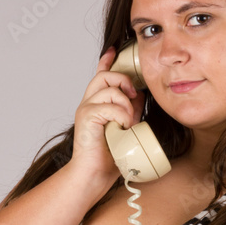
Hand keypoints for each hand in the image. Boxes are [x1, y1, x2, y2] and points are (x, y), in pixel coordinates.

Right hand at [70, 46, 145, 182]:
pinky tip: (123, 128)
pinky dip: (121, 116)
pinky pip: (109, 106)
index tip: (115, 50)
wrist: (93, 174)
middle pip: (106, 76)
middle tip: (134, 96)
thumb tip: (140, 94)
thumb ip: (130, 109)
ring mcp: (85, 109)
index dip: (107, 61)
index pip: (100, 75)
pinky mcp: (86, 117)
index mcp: (97, 104)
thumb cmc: (108, 156)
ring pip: (109, 89)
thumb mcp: (125, 128)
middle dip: (124, 81)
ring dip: (125, 104)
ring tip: (128, 122)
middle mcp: (89, 103)